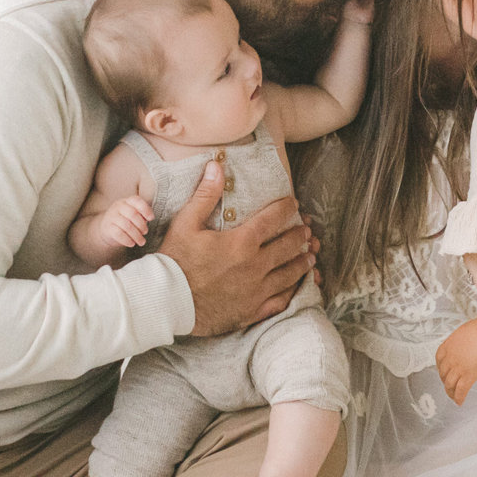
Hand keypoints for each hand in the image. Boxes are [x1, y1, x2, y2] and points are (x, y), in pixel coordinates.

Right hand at [95, 194, 152, 253]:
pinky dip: (127, 240)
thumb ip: (142, 215)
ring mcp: (111, 216)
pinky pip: (118, 234)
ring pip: (126, 225)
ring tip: (141, 242)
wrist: (107, 230)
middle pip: (132, 214)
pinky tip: (132, 243)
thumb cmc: (125, 221)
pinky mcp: (107, 228)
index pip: (136, 200)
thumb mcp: (133, 215)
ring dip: (136, 235)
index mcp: (127, 201)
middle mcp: (118, 207)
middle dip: (142, 225)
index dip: (146, 209)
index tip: (151, 218)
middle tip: (145, 232)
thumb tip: (150, 218)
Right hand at [157, 160, 313, 336]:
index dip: (286, 209)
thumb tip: (217, 166)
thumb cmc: (174, 261)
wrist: (166, 302)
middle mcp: (255, 266)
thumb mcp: (186, 223)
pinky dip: (293, 292)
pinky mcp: (252, 311)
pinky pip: (281, 302)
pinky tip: (297, 287)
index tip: (294, 204)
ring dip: (302, 263)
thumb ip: (205, 194)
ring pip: (289, 275)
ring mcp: (256, 291)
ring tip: (311, 256)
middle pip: (288, 247)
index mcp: (241, 242)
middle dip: (300, 236)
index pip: (272, 219)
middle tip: (307, 231)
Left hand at [435, 316, 476, 405]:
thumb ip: (463, 342)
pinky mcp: (469, 376)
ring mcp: (458, 368)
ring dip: (450, 392)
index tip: (443, 372)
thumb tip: (467, 346)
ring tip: (453, 397)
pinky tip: (460, 402)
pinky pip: (461, 390)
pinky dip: (459, 398)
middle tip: (449, 385)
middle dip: (445, 381)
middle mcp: (450, 358)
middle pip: (443, 374)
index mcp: (448, 346)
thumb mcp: (466, 333)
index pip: (439, 360)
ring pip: (450, 384)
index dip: (441, 368)